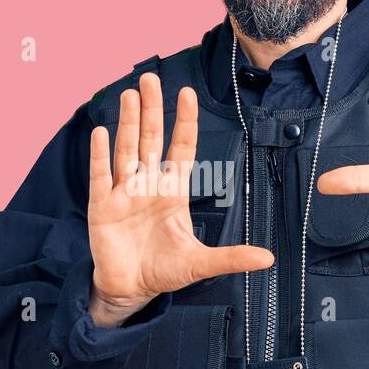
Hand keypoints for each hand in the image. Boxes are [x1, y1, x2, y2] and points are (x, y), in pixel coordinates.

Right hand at [87, 72, 273, 326]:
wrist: (131, 289)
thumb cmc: (164, 270)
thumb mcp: (200, 263)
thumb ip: (231, 258)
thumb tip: (267, 259)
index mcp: (173, 192)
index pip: (181, 148)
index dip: (185, 122)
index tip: (188, 94)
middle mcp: (148, 186)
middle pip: (151, 140)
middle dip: (152, 110)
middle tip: (151, 79)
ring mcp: (123, 194)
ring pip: (127, 151)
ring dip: (128, 123)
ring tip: (130, 94)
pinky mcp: (102, 208)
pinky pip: (101, 177)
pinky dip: (101, 156)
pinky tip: (101, 133)